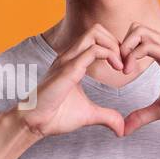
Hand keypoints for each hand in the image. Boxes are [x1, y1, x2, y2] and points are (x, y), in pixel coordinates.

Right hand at [12, 23, 127, 137]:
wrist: (34, 123)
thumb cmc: (55, 116)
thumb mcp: (89, 114)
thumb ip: (107, 117)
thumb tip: (122, 129)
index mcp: (72, 62)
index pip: (96, 40)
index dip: (115, 49)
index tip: (124, 68)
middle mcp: (69, 57)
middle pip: (97, 30)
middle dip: (116, 42)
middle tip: (125, 64)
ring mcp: (68, 61)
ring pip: (95, 33)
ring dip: (114, 46)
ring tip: (121, 66)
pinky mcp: (69, 70)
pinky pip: (94, 51)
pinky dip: (111, 55)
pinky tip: (117, 70)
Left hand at [119, 21, 159, 135]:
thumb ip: (142, 115)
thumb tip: (124, 129)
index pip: (138, 38)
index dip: (123, 51)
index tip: (118, 71)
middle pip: (135, 28)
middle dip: (121, 45)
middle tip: (118, 68)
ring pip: (139, 31)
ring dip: (125, 48)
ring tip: (124, 70)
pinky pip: (147, 46)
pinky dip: (132, 55)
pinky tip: (129, 72)